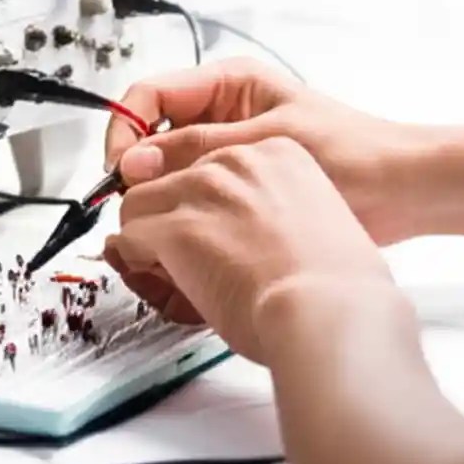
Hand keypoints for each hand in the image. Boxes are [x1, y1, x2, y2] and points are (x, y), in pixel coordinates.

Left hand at [104, 137, 391, 363]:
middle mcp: (236, 162)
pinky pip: (128, 238)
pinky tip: (161, 285)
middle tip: (180, 259)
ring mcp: (202, 191)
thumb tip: (240, 234)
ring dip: (145, 242)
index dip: (202, 204)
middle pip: (171, 181)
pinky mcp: (175, 227)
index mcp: (277, 154)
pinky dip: (135, 264)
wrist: (328, 308)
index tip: (211, 233)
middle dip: (167, 221)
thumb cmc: (335, 284)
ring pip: (139, 205)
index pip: (210, 166)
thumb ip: (272, 214)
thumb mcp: (314, 223)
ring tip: (168, 275)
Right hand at [106, 57, 432, 246]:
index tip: (119, 174)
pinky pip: (195, 199)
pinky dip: (185, 219)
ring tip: (160, 229)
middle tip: (135, 212)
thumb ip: (195, 151)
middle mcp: (223, 114)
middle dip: (138, 176)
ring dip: (160, 202)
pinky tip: (186, 240)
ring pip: (170, 175)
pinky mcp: (240, 188)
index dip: (124, 133)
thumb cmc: (354, 156)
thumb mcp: (265, 145)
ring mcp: (230, 153)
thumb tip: (134, 163)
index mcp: (227, 85)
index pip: (148, 97)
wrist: (404, 193)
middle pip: (151, 140)